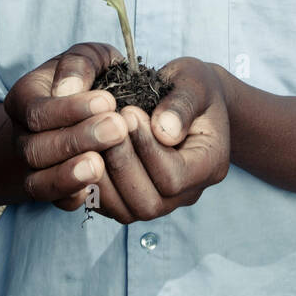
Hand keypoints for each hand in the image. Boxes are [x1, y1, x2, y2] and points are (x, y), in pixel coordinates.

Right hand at [4, 41, 130, 210]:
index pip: (36, 111)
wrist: (86, 107)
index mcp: (24, 99)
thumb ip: (79, 64)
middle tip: (116, 128)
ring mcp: (34, 168)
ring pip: (39, 182)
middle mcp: (22, 137)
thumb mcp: (87, 56)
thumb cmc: (88, 77)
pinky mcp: (52, 190)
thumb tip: (67, 88)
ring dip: (70, 175)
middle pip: (36, 149)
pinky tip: (94, 189)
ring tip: (100, 164)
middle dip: (77, 140)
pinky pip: (55, 202)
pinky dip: (71, 198)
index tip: (107, 101)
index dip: (69, 110)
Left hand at [84, 57, 230, 224]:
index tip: (127, 112)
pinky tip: (85, 152)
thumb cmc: (194, 87)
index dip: (146, 149)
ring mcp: (163, 201)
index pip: (174, 178)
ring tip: (94, 138)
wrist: (189, 98)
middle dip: (121, 165)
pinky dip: (92, 184)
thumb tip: (164, 131)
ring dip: (103, 177)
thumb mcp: (194, 83)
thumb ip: (182, 104)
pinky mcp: (136, 198)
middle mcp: (188, 192)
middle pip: (149, 203)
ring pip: (126, 212)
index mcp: (209, 166)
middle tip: (106, 125)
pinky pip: (110, 207)